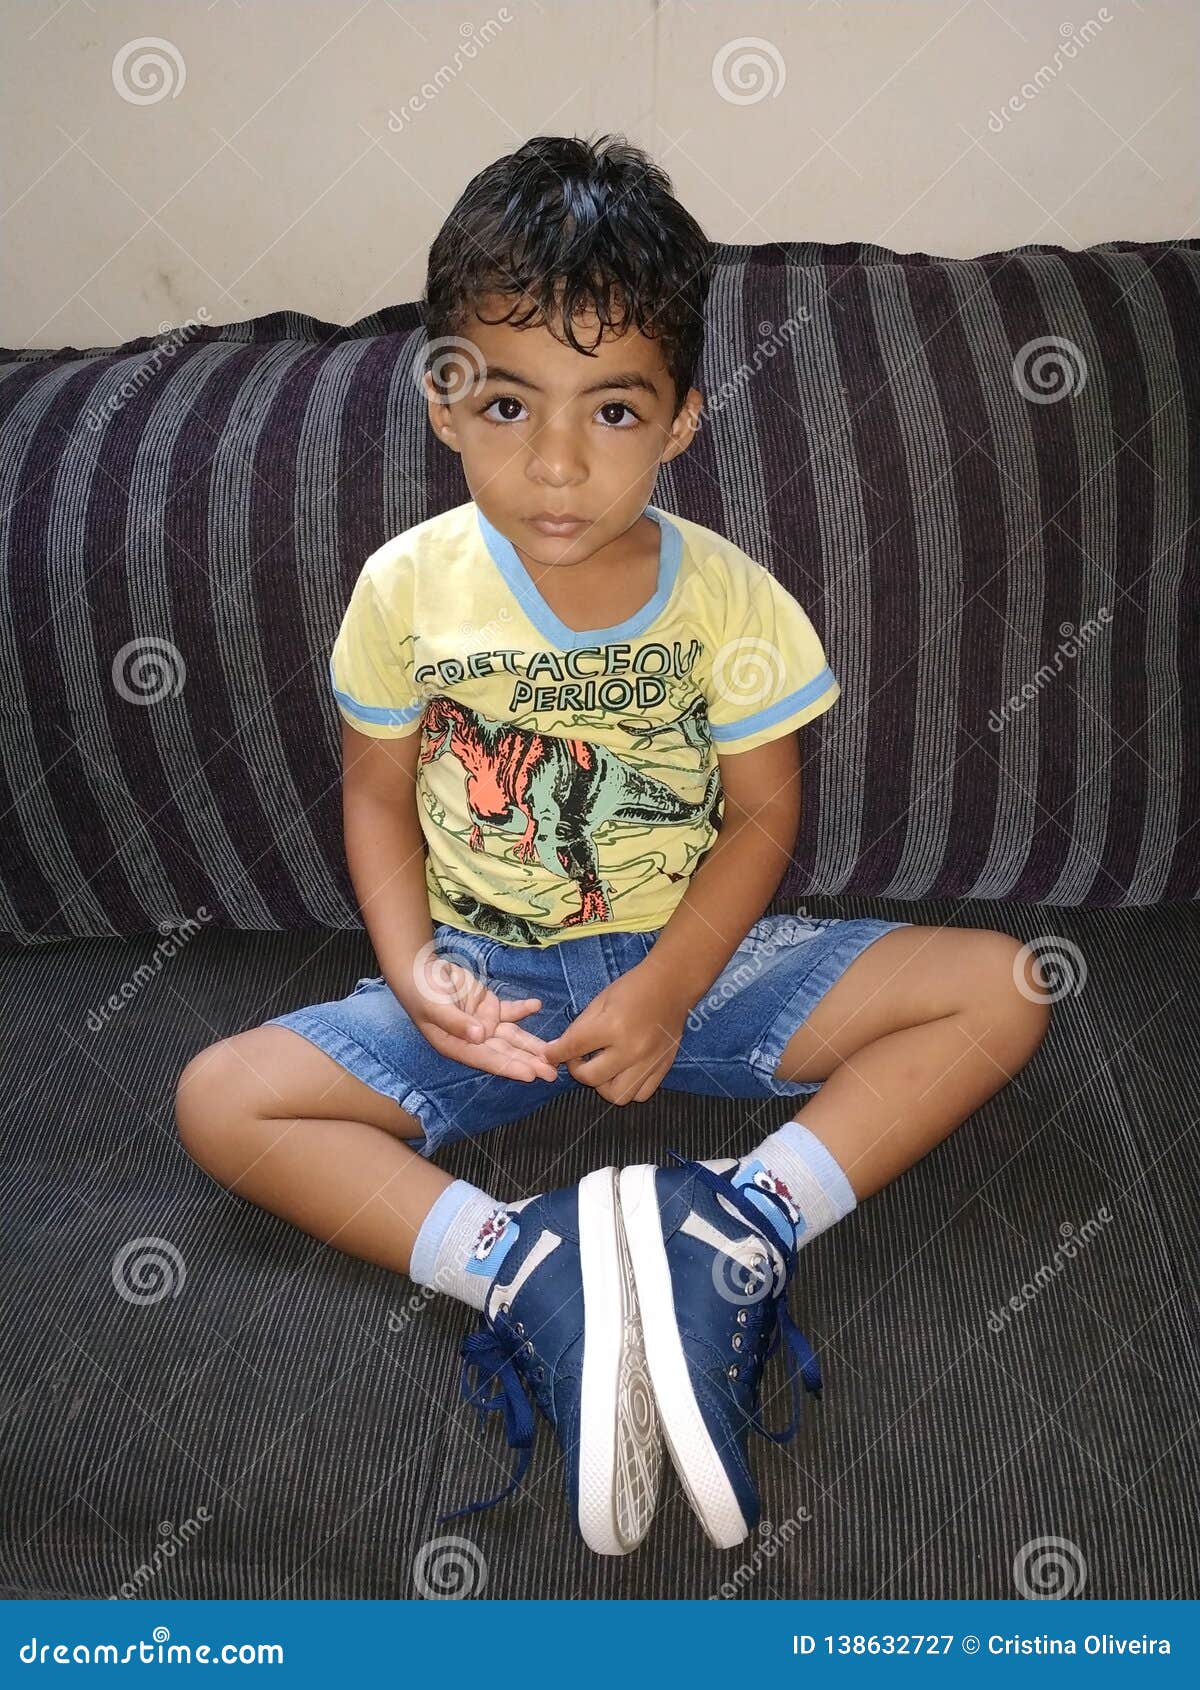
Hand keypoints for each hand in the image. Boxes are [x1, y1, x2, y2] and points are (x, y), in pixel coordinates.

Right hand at [402, 952, 557, 1082]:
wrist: (420, 971)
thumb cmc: (421, 993)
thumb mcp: (434, 1007)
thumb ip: (455, 1022)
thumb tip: (479, 1036)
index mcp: (457, 1045)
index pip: (487, 1059)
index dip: (509, 1066)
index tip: (530, 1074)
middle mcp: (474, 1039)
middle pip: (505, 1052)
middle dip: (528, 1062)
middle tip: (552, 1073)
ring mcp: (484, 1023)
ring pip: (512, 1036)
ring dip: (532, 1043)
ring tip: (553, 1051)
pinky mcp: (490, 1007)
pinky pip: (510, 1011)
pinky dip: (523, 1009)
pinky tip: (536, 1006)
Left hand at [541, 961, 686, 1104]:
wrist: (671, 984)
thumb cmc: (632, 988)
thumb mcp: (599, 1001)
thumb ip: (579, 1028)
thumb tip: (558, 1049)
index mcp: (612, 1026)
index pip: (574, 1048)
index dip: (555, 1053)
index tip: (549, 1055)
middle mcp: (631, 1050)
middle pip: (592, 1078)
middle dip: (576, 1070)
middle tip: (577, 1059)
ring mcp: (649, 1062)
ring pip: (617, 1095)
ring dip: (602, 1086)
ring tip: (600, 1070)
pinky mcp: (662, 1068)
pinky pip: (640, 1094)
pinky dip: (626, 1089)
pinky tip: (621, 1074)